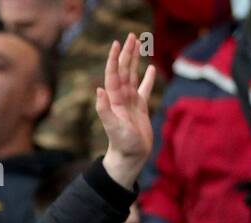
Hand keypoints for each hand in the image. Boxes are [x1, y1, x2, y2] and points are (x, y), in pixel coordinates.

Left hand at [96, 33, 156, 190]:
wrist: (129, 158)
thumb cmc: (122, 145)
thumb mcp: (113, 127)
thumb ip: (104, 110)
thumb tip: (98, 90)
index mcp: (114, 101)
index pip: (113, 75)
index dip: (114, 59)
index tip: (116, 44)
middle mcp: (121, 99)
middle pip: (123, 71)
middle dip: (126, 54)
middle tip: (130, 36)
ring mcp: (130, 103)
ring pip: (133, 76)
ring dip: (135, 61)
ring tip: (138, 45)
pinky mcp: (140, 109)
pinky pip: (144, 89)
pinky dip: (147, 78)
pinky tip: (151, 69)